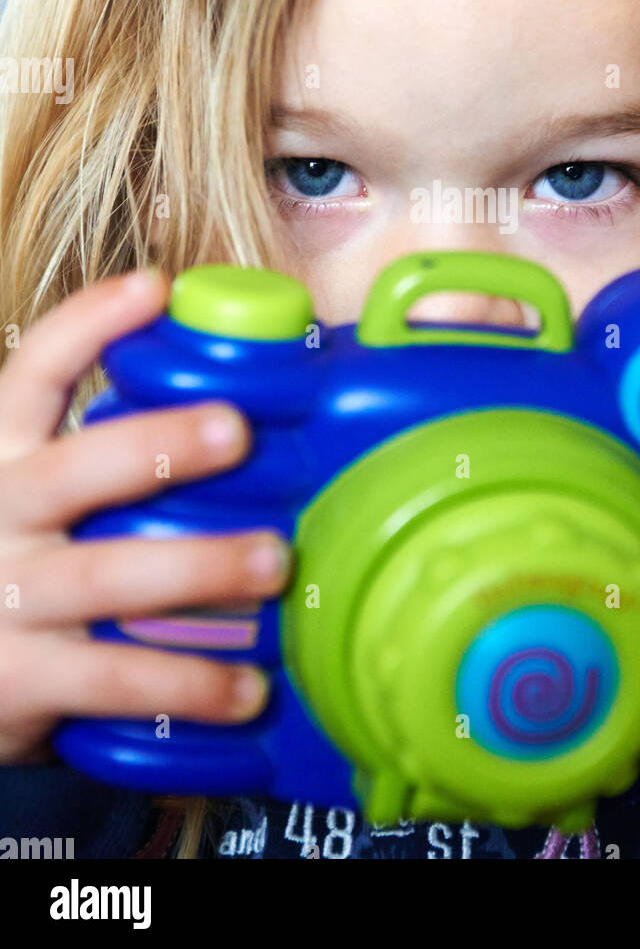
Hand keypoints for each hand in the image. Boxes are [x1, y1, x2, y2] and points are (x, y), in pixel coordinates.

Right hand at [0, 269, 290, 763]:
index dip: (88, 324)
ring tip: (276, 561)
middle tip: (239, 430)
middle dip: (158, 444)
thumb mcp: (34, 498)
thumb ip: (104, 458)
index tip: (154, 287)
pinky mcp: (21, 678)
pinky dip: (187, 683)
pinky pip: (114, 677)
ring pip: (105, 574)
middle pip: (74, 468)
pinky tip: (248, 688)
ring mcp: (5, 597)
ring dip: (198, 566)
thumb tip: (240, 407)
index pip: (31, 373)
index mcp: (2, 457)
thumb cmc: (20, 564)